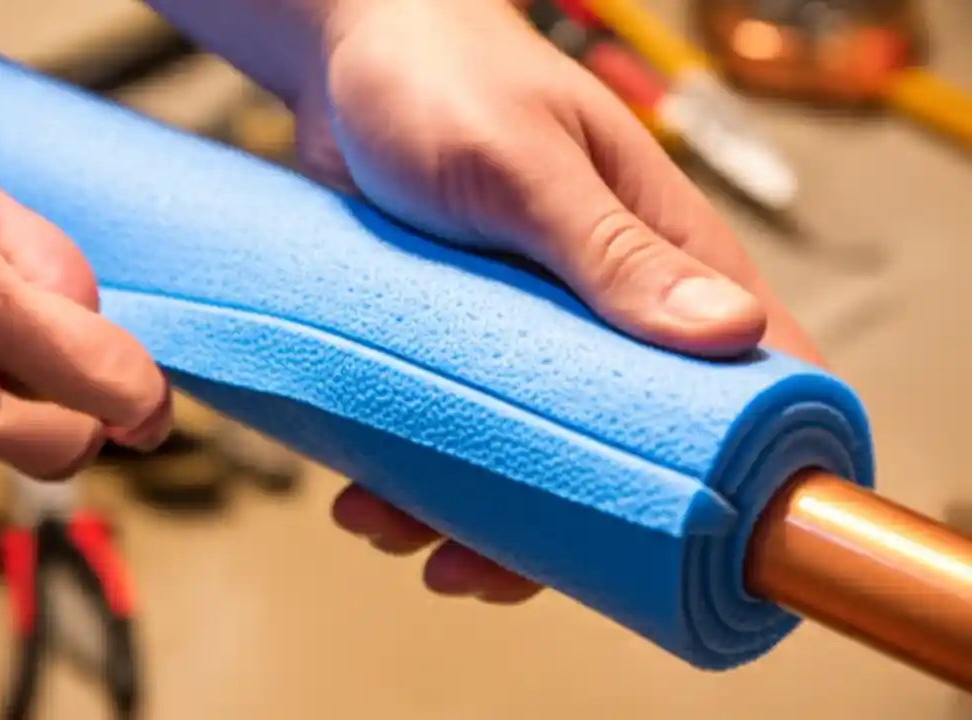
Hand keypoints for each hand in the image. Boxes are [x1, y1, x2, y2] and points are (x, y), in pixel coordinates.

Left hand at [290, 0, 822, 602]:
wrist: (348, 57)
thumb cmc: (447, 77)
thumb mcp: (524, 160)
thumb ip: (609, 246)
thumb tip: (728, 335)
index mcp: (662, 260)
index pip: (748, 383)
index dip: (737, 475)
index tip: (687, 544)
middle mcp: (603, 316)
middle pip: (623, 457)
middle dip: (559, 533)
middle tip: (475, 566)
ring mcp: (526, 341)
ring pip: (528, 460)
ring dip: (465, 518)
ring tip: (390, 529)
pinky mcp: (458, 346)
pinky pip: (453, 433)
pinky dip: (412, 479)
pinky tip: (362, 495)